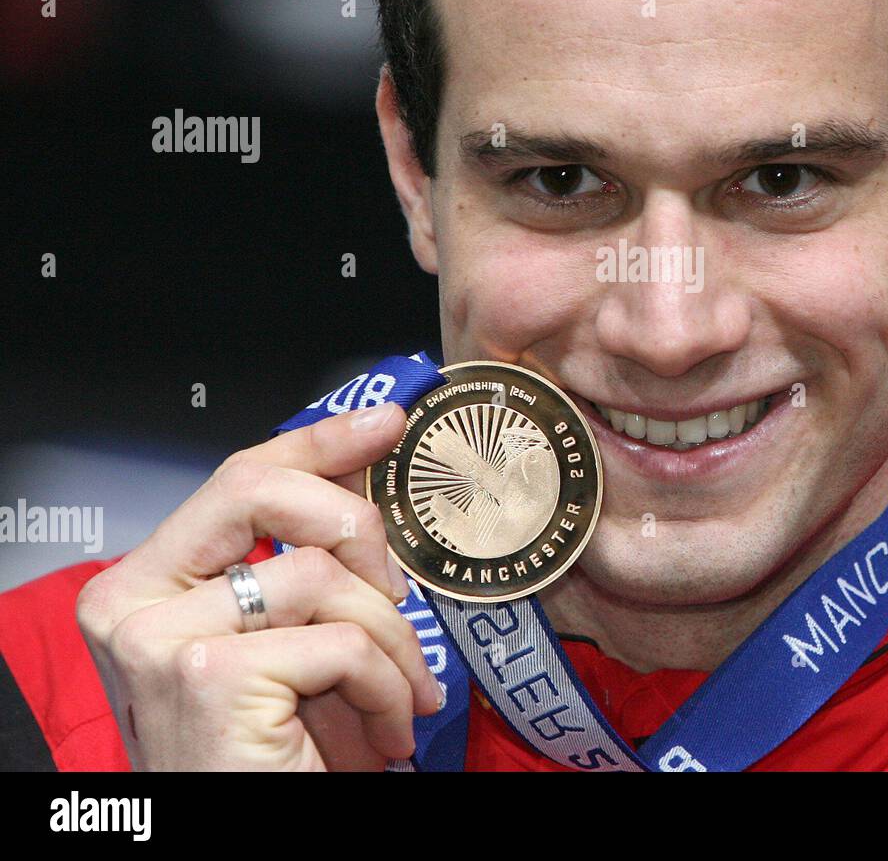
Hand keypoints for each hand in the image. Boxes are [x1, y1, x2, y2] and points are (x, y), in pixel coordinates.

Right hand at [76, 403, 443, 769]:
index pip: (237, 479)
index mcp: (147, 586)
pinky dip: (387, 688)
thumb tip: (362, 466)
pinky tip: (383, 734)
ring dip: (392, 644)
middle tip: (400, 589)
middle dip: (353, 521)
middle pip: (259, 490)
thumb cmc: (269, 755)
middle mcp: (134, 604)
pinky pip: (344, 641)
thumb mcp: (286, 640)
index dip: (318, 442)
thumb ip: (307, 561)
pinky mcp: (211, 675)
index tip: (384, 421)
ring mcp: (164, 638)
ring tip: (401, 700)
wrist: (255, 840)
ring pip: (322, 575)